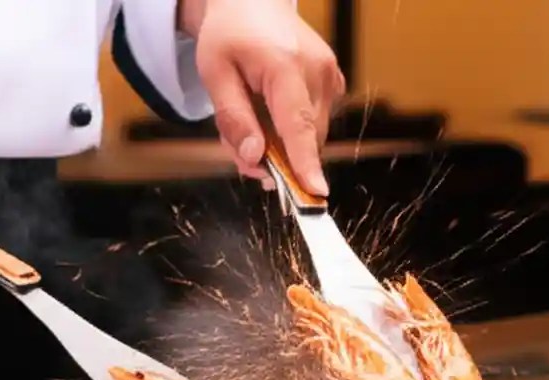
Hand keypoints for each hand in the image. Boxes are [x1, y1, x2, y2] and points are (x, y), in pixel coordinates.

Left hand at [186, 0, 344, 195]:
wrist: (253, 1)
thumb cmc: (230, 34)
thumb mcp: (215, 74)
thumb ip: (234, 119)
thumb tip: (255, 157)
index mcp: (285, 66)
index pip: (298, 125)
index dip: (305, 163)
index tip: (315, 193)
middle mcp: (316, 70)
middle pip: (304, 138)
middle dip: (275, 158)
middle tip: (240, 152)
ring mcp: (330, 75)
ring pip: (310, 135)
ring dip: (281, 144)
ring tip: (251, 122)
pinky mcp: (333, 81)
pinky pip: (314, 123)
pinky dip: (291, 131)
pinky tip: (269, 114)